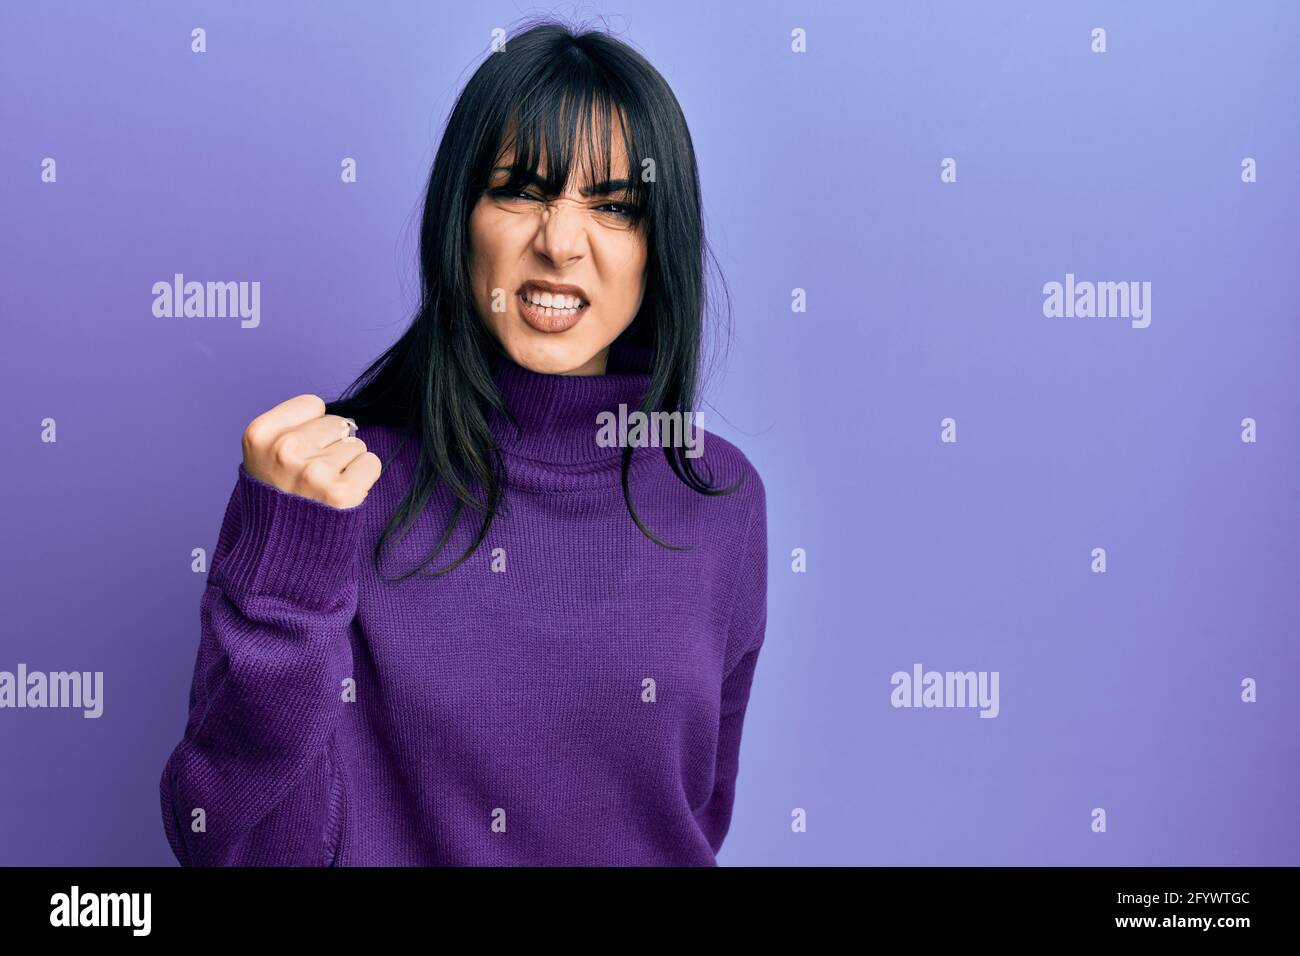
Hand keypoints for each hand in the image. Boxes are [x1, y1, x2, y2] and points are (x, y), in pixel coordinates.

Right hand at [241, 395, 381, 508]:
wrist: (277, 555)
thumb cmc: (277, 503)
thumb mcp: (263, 459)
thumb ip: (291, 431)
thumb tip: (343, 424)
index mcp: (259, 435)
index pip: (313, 404)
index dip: (313, 428)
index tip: (301, 452)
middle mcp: (284, 449)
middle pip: (337, 424)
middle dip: (332, 447)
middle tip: (312, 478)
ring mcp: (313, 471)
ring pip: (356, 445)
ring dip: (347, 466)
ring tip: (324, 490)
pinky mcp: (341, 492)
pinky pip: (370, 463)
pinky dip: (363, 479)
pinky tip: (341, 496)